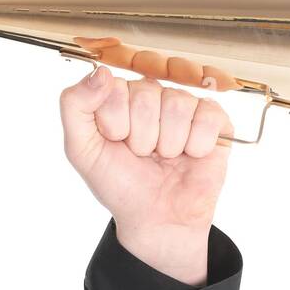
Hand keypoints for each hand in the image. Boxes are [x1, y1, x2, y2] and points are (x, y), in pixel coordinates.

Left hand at [59, 65, 231, 284]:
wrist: (156, 218)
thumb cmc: (120, 183)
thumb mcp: (81, 148)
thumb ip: (74, 105)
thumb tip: (100, 71)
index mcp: (118, 96)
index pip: (114, 87)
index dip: (114, 124)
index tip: (115, 143)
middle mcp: (151, 95)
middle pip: (146, 95)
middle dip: (141, 137)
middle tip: (142, 155)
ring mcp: (184, 105)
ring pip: (177, 104)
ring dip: (168, 143)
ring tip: (165, 157)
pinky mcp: (215, 121)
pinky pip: (208, 115)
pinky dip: (197, 145)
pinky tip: (190, 155)